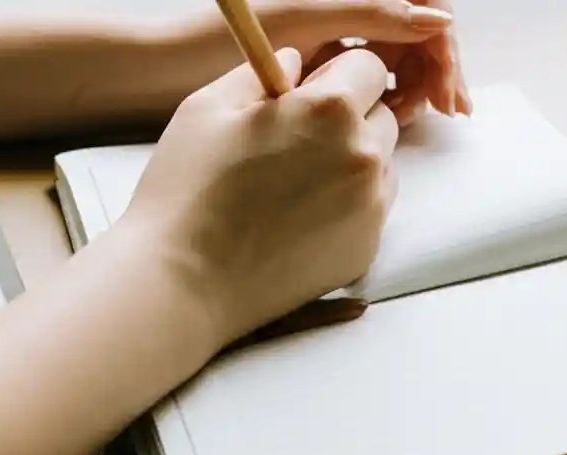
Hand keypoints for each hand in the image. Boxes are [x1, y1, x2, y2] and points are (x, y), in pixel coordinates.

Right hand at [121, 48, 397, 352]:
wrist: (185, 280)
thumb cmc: (188, 189)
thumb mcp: (210, 106)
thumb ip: (262, 71)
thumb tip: (295, 63)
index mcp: (330, 110)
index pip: (368, 67)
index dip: (338, 75)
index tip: (311, 93)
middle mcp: (364, 156)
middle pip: (381, 117)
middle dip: (349, 120)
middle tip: (297, 142)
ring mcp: (371, 208)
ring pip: (381, 166)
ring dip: (352, 163)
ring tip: (297, 184)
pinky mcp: (367, 249)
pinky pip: (371, 210)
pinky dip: (348, 206)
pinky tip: (300, 218)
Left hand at [239, 0, 469, 124]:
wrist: (163, 70)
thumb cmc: (217, 39)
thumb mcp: (306, 20)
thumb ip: (373, 13)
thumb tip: (440, 20)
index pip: (422, 4)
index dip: (442, 47)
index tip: (447, 91)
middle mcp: (348, 4)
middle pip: (417, 31)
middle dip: (436, 68)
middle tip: (449, 111)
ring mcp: (337, 30)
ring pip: (399, 55)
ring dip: (414, 84)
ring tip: (407, 116)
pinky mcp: (323, 60)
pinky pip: (371, 75)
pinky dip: (386, 95)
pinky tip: (388, 115)